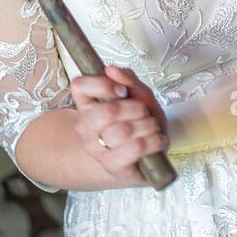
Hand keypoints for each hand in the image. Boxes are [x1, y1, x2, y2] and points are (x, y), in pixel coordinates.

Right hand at [70, 65, 168, 184]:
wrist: (140, 160)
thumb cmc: (138, 124)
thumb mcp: (138, 97)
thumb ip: (128, 80)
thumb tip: (111, 69)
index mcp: (87, 106)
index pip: (79, 86)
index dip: (103, 84)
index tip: (121, 90)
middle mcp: (85, 128)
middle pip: (108, 110)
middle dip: (135, 108)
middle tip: (143, 112)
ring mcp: (97, 149)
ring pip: (125, 130)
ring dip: (148, 125)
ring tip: (152, 128)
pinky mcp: (112, 166)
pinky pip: (136, 147)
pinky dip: (154, 141)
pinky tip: (156, 141)